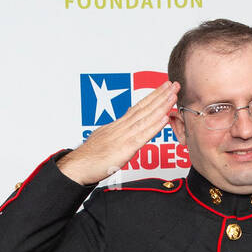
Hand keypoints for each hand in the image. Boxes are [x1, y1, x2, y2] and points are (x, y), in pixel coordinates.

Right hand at [57, 80, 180, 184]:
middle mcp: (121, 127)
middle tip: (173, 84)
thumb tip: (125, 130)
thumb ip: (117, 134)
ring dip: (161, 106)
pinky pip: (142, 136)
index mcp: (118, 125)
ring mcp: (124, 136)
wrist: (78, 166)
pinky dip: (154, 126)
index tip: (163, 88)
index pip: (138, 108)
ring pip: (145, 118)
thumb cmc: (90, 158)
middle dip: (160, 96)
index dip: (152, 97)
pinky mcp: (125, 149)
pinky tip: (164, 118)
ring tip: (173, 96)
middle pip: (144, 108)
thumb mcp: (105, 140)